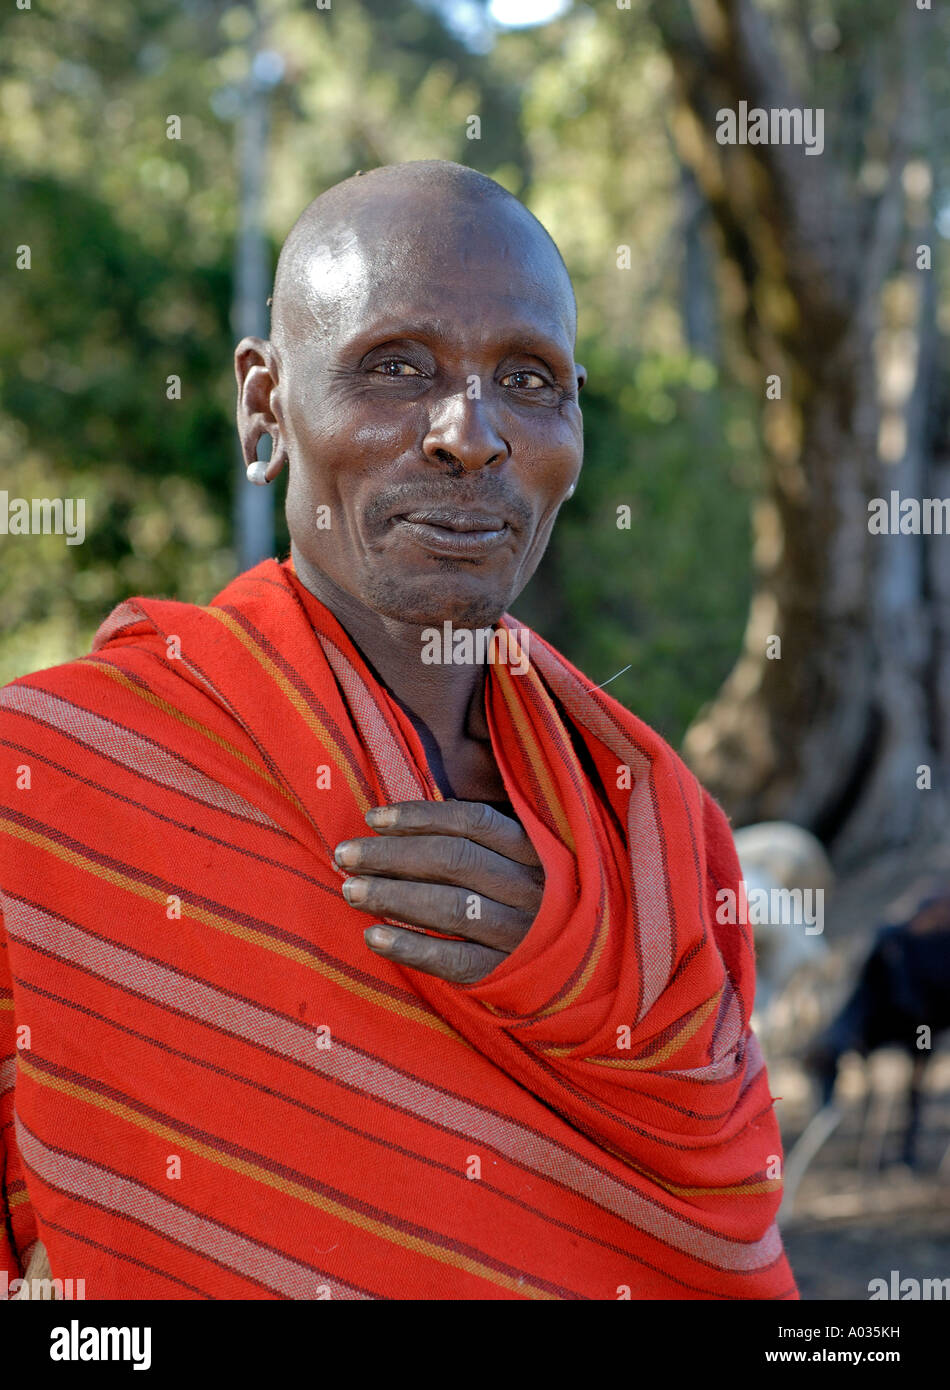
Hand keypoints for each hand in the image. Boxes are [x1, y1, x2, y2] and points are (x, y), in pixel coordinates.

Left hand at [333, 799, 544, 983]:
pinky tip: (374, 937)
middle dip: (392, 855)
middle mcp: (532, 888)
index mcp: (535, 849)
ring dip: (394, 897)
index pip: (471, 822)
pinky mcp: (509, 973)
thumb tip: (404, 822)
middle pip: (453, 861)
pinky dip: (412, 948)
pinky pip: (455, 961)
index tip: (372, 819)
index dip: (418, 817)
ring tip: (349, 890)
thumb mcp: (527, 857)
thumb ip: (482, 838)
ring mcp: (523, 933)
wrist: (591, 966)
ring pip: (451, 908)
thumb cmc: (540, 898)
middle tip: (345, 855)